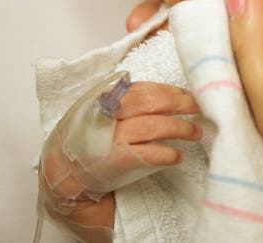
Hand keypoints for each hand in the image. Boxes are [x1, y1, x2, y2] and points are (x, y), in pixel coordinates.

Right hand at [38, 75, 201, 238]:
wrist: (63, 173)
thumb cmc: (86, 138)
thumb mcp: (99, 110)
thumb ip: (125, 98)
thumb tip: (167, 92)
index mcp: (103, 98)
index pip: (143, 88)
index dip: (170, 90)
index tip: (188, 94)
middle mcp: (105, 114)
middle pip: (151, 102)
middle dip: (180, 103)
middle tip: (199, 108)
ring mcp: (109, 137)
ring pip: (153, 126)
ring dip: (180, 128)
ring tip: (195, 132)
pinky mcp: (113, 161)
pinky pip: (147, 153)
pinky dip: (166, 154)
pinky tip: (177, 156)